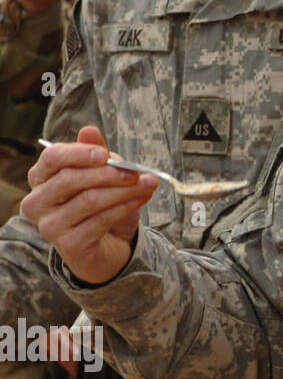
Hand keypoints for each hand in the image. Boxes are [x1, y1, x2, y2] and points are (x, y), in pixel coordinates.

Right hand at [21, 126, 156, 285]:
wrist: (107, 247)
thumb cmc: (101, 206)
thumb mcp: (102, 176)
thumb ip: (96, 154)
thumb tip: (89, 131)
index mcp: (41, 179)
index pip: (52, 158)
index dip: (79, 153)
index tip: (105, 154)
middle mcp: (38, 202)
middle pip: (70, 179)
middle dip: (108, 173)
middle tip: (136, 171)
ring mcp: (50, 225)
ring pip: (90, 200)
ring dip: (125, 190)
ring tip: (149, 184)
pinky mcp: (68, 245)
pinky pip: (101, 220)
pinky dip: (126, 207)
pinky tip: (141, 199)